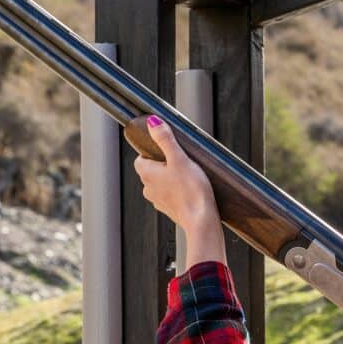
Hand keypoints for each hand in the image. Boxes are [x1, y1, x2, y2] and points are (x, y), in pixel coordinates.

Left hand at [130, 117, 223, 265]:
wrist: (202, 220)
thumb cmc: (191, 190)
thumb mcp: (180, 158)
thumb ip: (165, 139)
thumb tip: (152, 122)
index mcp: (146, 174)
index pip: (141, 158)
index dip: (153, 152)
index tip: (169, 151)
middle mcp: (148, 188)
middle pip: (151, 170)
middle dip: (164, 165)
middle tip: (183, 162)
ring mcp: (158, 201)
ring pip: (161, 184)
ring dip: (171, 179)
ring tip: (190, 177)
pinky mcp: (170, 211)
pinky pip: (170, 196)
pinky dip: (178, 192)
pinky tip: (192, 191)